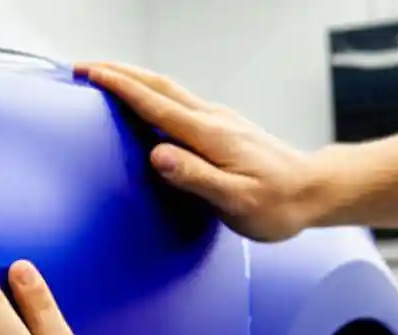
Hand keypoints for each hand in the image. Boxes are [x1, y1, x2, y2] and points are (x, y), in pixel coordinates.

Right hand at [75, 61, 321, 241]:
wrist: (314, 191)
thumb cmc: (276, 205)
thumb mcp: (236, 201)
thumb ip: (195, 177)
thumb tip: (156, 154)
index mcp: (209, 135)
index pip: (155, 103)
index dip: (119, 87)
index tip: (89, 74)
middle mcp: (212, 119)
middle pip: (157, 85)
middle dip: (118, 72)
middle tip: (83, 67)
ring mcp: (218, 120)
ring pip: (167, 89)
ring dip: (132, 79)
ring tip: (103, 77)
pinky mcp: (221, 127)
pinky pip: (177, 102)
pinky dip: (150, 93)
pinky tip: (142, 101)